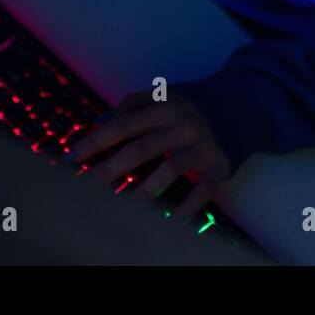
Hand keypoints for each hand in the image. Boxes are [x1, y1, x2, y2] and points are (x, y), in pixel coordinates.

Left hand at [66, 91, 231, 222]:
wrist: (242, 103)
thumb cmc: (191, 103)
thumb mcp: (163, 93)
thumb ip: (131, 105)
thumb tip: (97, 124)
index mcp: (164, 103)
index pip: (122, 124)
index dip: (94, 142)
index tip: (71, 158)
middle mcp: (182, 122)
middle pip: (140, 148)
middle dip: (110, 170)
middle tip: (87, 188)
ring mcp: (202, 143)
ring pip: (171, 167)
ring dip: (146, 189)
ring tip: (124, 206)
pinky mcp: (220, 163)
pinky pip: (203, 189)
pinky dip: (187, 206)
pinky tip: (170, 220)